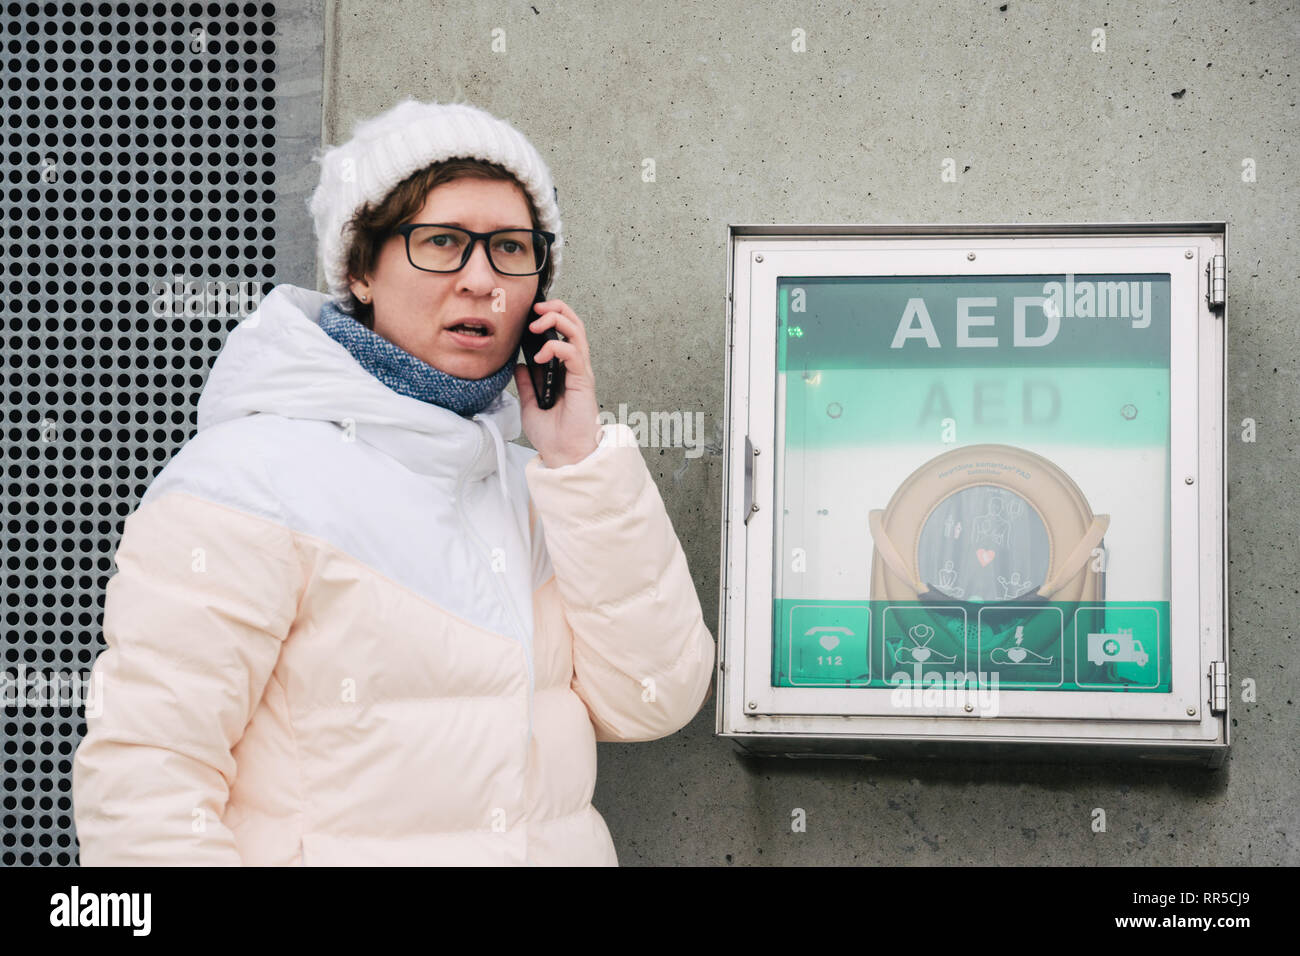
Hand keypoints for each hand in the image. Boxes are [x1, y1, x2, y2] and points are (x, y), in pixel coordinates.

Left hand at [513, 298, 600, 467]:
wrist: (563, 456)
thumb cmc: (553, 436)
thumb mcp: (530, 404)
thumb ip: (527, 383)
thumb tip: (519, 365)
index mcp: (565, 371)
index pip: (563, 332)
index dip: (550, 317)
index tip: (529, 314)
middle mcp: (575, 368)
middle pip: (574, 324)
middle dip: (556, 309)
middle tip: (536, 307)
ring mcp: (580, 373)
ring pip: (577, 332)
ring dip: (557, 320)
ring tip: (536, 323)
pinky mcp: (583, 382)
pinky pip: (573, 353)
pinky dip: (556, 346)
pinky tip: (540, 355)